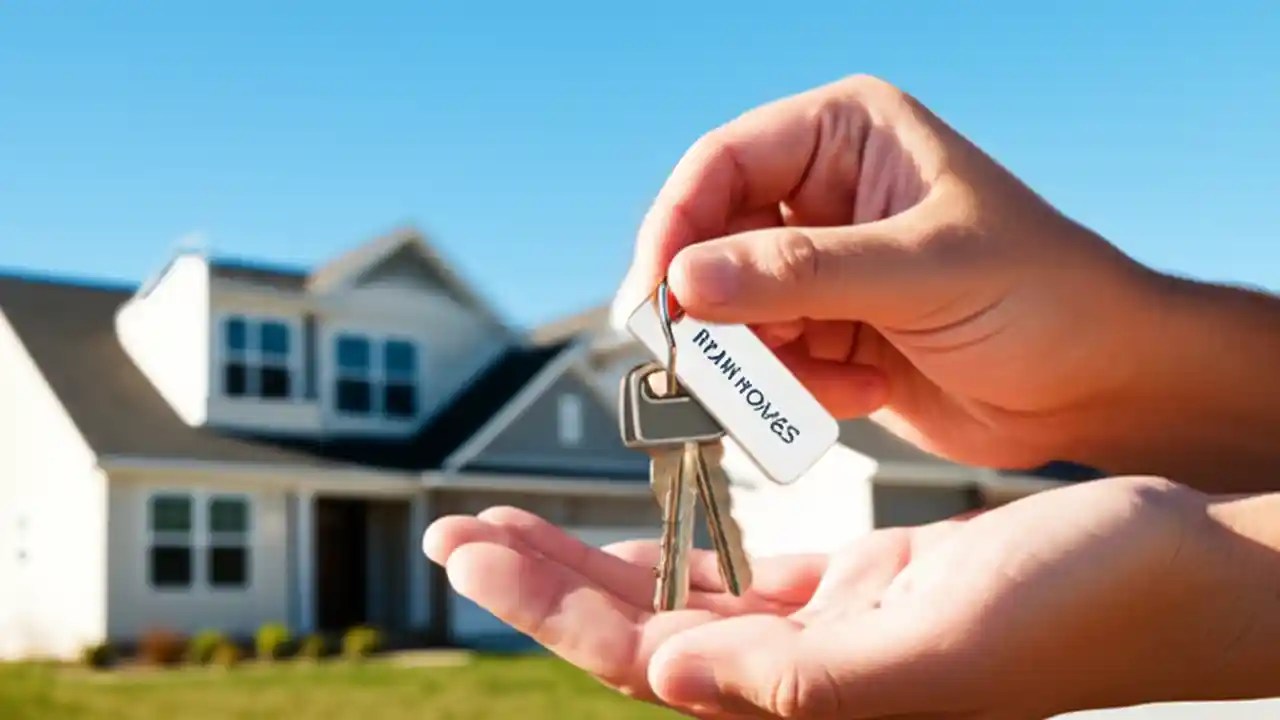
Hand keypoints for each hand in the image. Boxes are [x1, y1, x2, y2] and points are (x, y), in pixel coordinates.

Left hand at [424, 477, 1275, 717]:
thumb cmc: (1081, 607)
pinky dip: (674, 550)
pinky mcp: (851, 593)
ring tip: (510, 522)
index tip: (468, 546)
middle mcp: (798, 680)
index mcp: (807, 702)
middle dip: (541, 580)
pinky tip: (631, 532)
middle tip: (457, 527)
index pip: (640, 656)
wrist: (1169, 572)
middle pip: (634, 632)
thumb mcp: (937, 648)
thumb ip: (800, 680)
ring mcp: (821, 637)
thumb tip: (667, 673)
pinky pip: (736, 578)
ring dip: (591, 561)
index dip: (546, 604)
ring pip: (673, 603)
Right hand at [613, 74, 1169, 472]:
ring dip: (765, 363)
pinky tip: (865, 390)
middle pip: (709, 243)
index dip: (676, 227)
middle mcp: (820, 196)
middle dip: (714, 312)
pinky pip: (763, 364)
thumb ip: (801, 274)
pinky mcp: (821, 332)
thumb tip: (686, 283)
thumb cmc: (1044, 296)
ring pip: (728, 314)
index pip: (722, 164)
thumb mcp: (923, 272)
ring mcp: (817, 268)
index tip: (655, 298)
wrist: (1095, 385)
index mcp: (845, 137)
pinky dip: (799, 391)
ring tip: (835, 382)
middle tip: (714, 365)